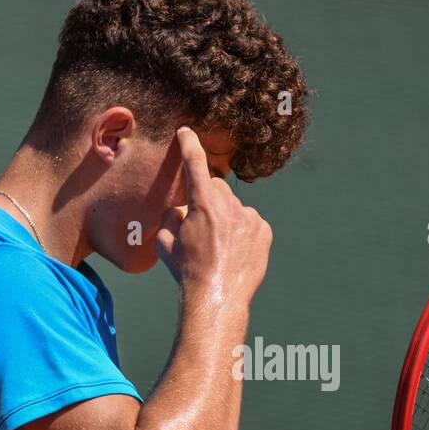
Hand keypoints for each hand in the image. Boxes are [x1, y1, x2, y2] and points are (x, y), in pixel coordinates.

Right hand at [155, 127, 271, 300]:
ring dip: (225, 217)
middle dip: (207, 198)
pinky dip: (242, 230)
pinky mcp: (264, 231)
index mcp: (203, 204)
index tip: (186, 132)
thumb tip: (181, 210)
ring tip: (218, 246)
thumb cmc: (187, 271)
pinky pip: (250, 221)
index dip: (189, 145)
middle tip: (200, 225)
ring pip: (234, 206)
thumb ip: (169, 217)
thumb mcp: (165, 242)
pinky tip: (234, 250)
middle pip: (217, 187)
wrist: (218, 297)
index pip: (195, 165)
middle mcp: (230, 206)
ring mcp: (250, 218)